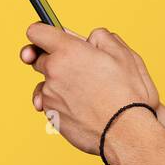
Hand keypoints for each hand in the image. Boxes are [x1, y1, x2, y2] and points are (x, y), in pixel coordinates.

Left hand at [20, 23, 155, 157]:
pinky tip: (83, 108)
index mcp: (69, 51)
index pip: (36, 31)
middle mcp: (53, 71)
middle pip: (37, 58)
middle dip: (53, 60)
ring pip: (46, 83)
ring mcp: (49, 95)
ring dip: (59, 84)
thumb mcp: (125, 54)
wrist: (126, 132)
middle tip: (76, 67)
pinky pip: (50, 104)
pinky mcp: (51, 115)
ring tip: (87, 93)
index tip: (49, 37)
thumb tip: (90, 38)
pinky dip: (62, 104)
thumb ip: (102, 38)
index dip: (43, 32)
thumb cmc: (128, 94)